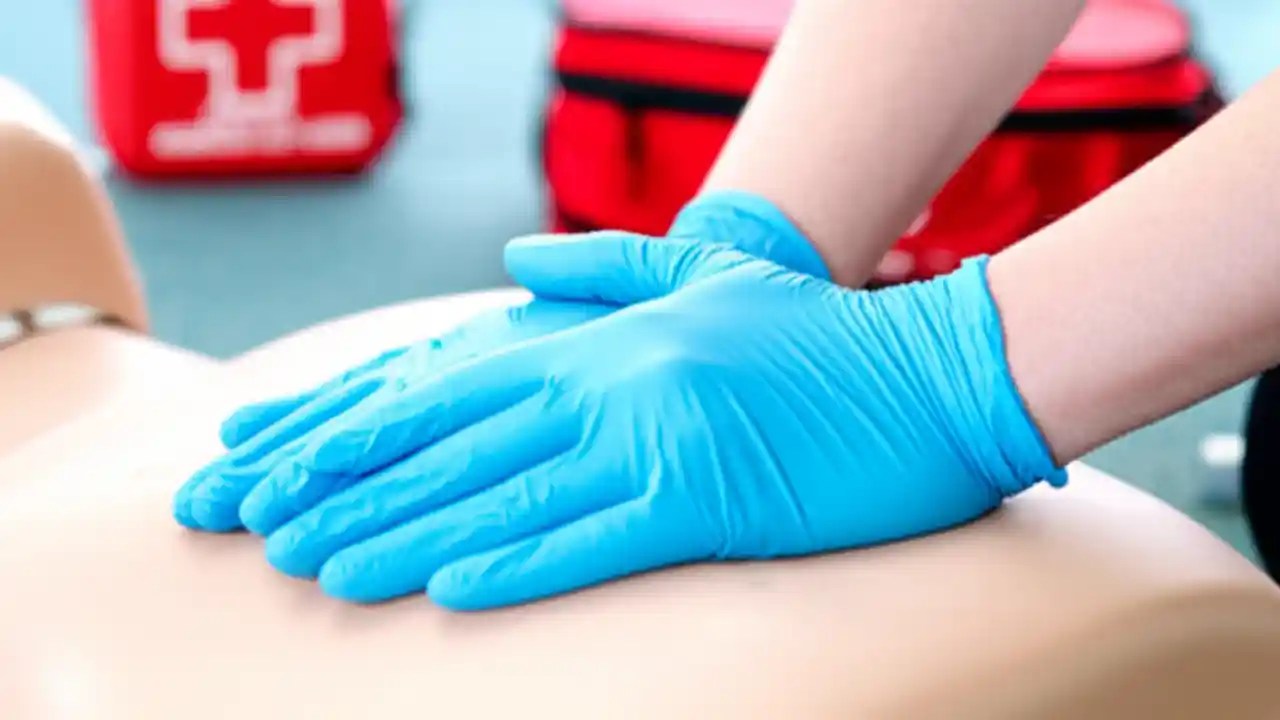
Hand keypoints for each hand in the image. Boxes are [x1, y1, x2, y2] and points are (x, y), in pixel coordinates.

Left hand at [172, 190, 828, 533]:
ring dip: (411, 540)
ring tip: (327, 575)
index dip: (366, 427)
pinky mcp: (709, 502)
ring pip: (509, 497)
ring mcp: (658, 443)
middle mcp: (614, 385)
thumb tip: (510, 273)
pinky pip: (597, 541)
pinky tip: (453, 592)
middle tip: (275, 535)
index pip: (456, 386)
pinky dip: (521, 567)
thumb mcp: (703, 278)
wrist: (927, 373)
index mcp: (604, 342)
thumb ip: (599, 273)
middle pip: (460, 447)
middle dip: (359, 494)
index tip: (293, 465)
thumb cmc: (816, 335)